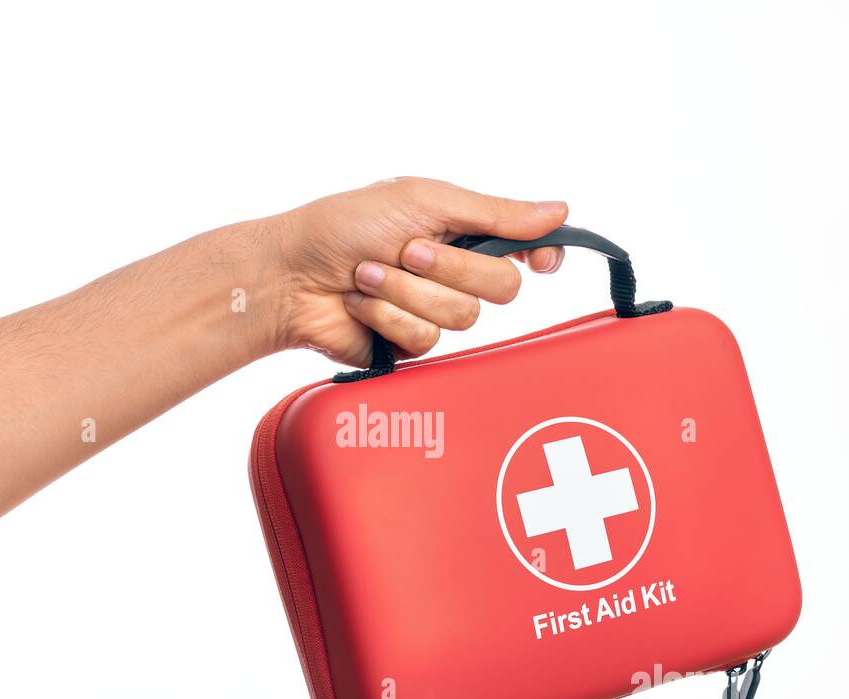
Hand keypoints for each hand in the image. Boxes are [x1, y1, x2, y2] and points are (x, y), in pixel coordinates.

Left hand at [269, 177, 567, 365]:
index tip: (536, 261)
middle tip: (407, 250)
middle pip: (502, 288)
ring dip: (407, 291)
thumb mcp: (423, 201)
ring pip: (462, 318)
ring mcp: (433, 312)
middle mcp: (454, 273)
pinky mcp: (409, 346)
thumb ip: (494, 212)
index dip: (539, 257)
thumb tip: (559, 210)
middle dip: (450, 268)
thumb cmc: (344, 225)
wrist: (290, 276)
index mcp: (462, 231)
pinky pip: (426, 341)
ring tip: (367, 274)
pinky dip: (387, 316)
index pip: (526, 250)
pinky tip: (360, 303)